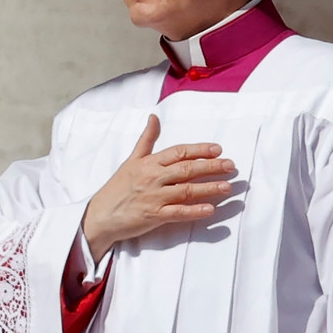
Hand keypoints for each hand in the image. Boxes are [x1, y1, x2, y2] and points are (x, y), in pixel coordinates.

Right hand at [82, 114, 234, 261]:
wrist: (102, 214)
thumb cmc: (118, 186)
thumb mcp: (131, 159)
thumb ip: (146, 140)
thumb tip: (154, 117)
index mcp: (148, 163)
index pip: (177, 153)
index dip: (198, 150)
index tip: (217, 149)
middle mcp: (152, 178)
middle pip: (186, 170)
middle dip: (210, 167)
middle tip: (230, 166)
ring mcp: (154, 197)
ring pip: (186, 190)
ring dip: (208, 188)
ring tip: (227, 187)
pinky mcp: (154, 215)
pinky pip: (178, 213)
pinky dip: (195, 211)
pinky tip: (210, 209)